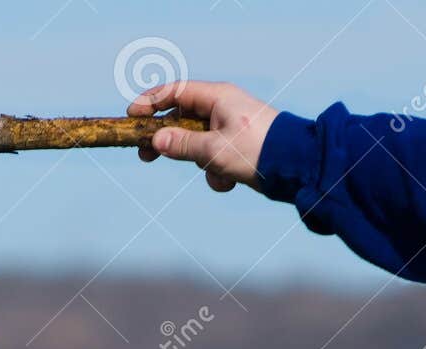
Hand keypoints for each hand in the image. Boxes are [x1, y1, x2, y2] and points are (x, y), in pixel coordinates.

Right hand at [127, 80, 278, 192]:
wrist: (294, 166)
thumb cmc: (256, 150)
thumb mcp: (213, 150)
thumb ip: (182, 145)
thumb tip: (156, 141)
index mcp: (217, 97)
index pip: (175, 92)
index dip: (151, 102)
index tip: (132, 115)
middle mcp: (221, 109)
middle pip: (181, 120)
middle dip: (168, 141)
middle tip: (145, 155)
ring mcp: (228, 129)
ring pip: (197, 145)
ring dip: (201, 163)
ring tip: (217, 172)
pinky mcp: (235, 148)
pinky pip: (213, 159)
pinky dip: (217, 172)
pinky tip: (230, 180)